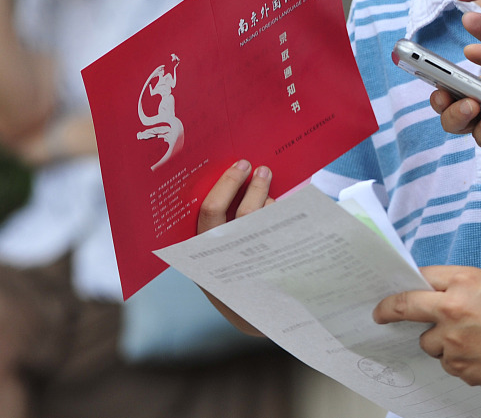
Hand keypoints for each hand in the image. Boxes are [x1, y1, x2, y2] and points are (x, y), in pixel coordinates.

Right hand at [195, 159, 274, 335]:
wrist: (253, 316)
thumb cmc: (232, 275)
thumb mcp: (214, 254)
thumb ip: (217, 225)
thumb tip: (240, 178)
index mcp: (201, 253)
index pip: (211, 211)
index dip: (226, 184)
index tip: (240, 165)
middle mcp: (222, 260)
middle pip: (244, 213)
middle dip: (253, 186)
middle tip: (260, 168)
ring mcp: (248, 266)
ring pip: (262, 221)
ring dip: (268, 199)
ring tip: (268, 191)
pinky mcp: (270, 272)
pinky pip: (278, 235)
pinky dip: (279, 218)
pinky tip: (279, 214)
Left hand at [374, 265, 480, 390]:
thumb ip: (462, 286)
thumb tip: (435, 292)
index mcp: (464, 282)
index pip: (420, 278)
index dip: (404, 285)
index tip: (392, 293)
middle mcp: (452, 310)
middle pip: (407, 308)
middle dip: (388, 311)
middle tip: (380, 315)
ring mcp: (452, 341)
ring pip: (429, 342)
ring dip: (441, 341)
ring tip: (473, 338)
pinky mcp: (459, 367)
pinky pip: (447, 362)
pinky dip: (459, 359)